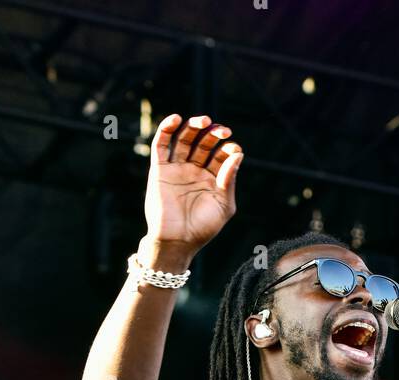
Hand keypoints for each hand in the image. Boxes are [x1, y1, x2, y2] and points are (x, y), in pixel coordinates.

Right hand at [142, 113, 243, 256]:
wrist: (177, 241)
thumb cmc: (203, 228)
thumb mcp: (224, 205)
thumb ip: (229, 179)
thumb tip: (238, 154)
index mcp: (213, 179)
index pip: (221, 155)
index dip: (228, 148)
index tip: (233, 147)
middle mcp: (195, 170)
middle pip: (204, 143)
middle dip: (213, 134)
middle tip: (222, 131)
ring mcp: (177, 168)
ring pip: (184, 139)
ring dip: (193, 126)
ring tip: (203, 121)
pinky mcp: (160, 169)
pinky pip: (161, 144)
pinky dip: (166, 129)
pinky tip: (176, 119)